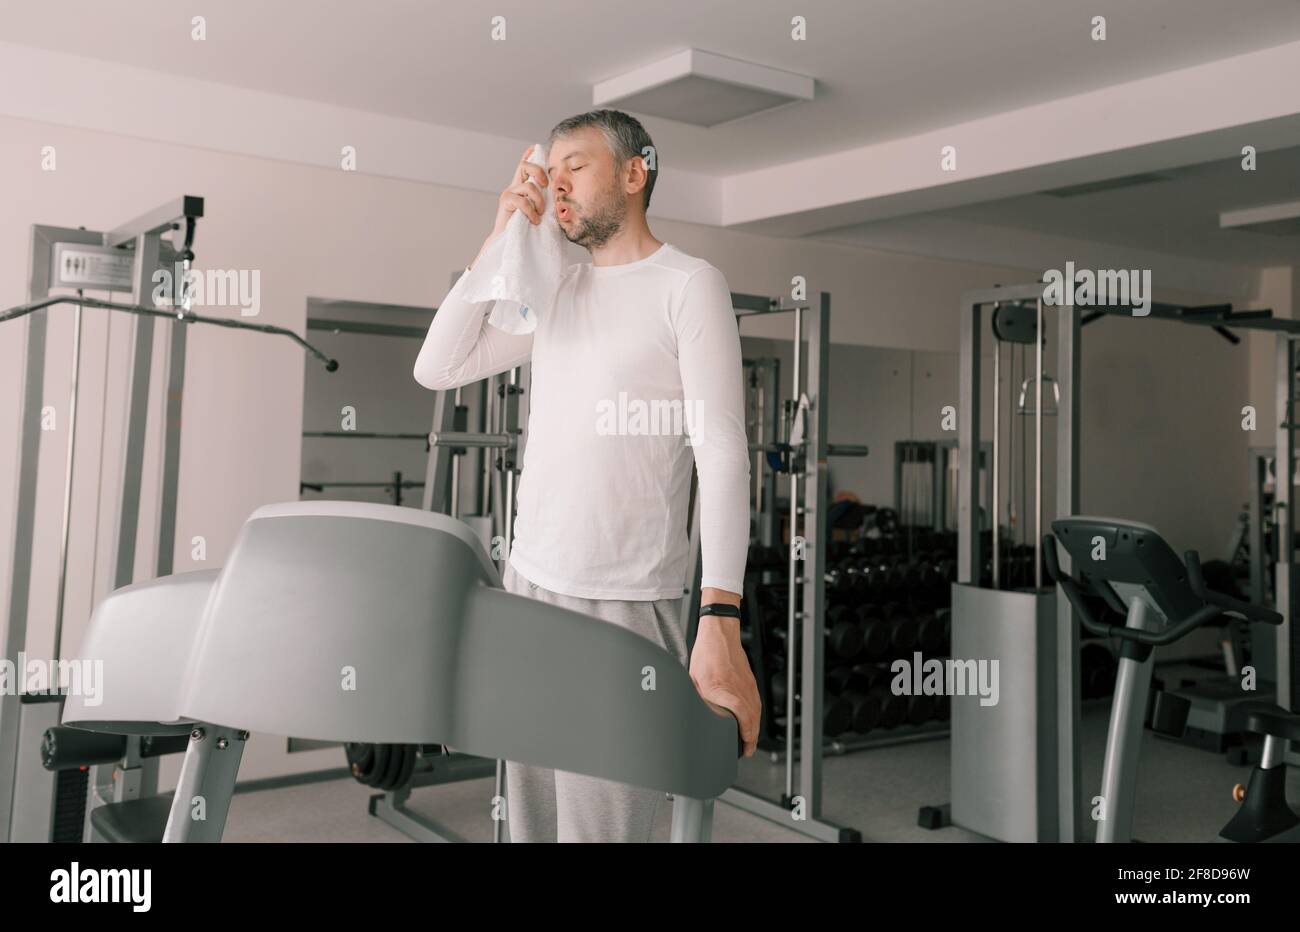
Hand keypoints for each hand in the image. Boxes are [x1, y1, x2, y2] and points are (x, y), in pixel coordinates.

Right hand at [493, 144, 547, 233]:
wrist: (507, 241)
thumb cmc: (526, 228)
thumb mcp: (538, 211)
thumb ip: (545, 202)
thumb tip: (560, 196)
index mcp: (522, 187)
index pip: (525, 166)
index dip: (530, 155)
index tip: (536, 147)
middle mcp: (514, 187)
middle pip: (525, 166)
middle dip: (539, 172)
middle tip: (546, 185)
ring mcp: (509, 193)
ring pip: (529, 186)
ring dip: (539, 201)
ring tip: (540, 213)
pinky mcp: (506, 202)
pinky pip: (522, 201)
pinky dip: (531, 211)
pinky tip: (534, 220)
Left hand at [690, 616, 760, 756]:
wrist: (720, 633)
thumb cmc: (706, 653)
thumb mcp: (694, 680)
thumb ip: (698, 699)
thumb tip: (695, 713)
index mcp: (722, 690)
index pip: (742, 718)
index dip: (745, 735)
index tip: (743, 747)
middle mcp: (738, 689)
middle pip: (752, 719)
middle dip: (751, 738)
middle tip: (747, 750)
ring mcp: (747, 685)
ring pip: (756, 711)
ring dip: (755, 728)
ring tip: (750, 740)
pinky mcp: (750, 681)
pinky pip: (756, 702)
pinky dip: (755, 715)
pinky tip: (751, 720)